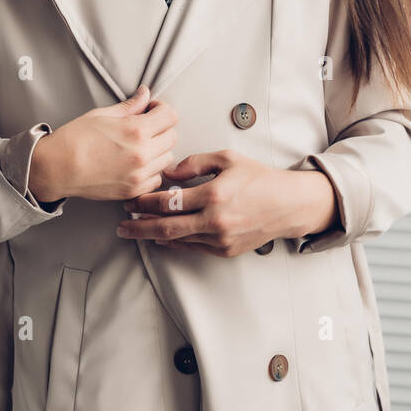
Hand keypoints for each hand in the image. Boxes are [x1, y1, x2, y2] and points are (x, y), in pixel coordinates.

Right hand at [29, 85, 177, 202]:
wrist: (57, 168)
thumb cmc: (74, 140)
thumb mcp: (102, 115)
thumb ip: (130, 106)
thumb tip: (144, 95)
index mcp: (136, 131)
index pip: (170, 116)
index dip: (162, 109)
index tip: (152, 110)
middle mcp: (142, 154)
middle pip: (172, 137)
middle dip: (161, 129)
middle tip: (146, 127)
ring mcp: (140, 174)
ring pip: (167, 158)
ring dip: (158, 150)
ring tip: (139, 146)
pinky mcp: (134, 190)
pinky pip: (157, 178)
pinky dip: (151, 171)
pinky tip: (136, 164)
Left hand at [116, 149, 339, 256]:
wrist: (288, 205)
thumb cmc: (259, 178)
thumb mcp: (227, 158)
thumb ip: (195, 163)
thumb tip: (169, 171)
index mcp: (213, 194)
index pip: (168, 201)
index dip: (145, 201)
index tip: (131, 199)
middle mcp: (215, 220)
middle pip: (165, 227)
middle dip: (139, 226)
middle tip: (121, 224)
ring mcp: (220, 239)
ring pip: (177, 240)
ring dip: (153, 236)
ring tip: (135, 230)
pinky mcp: (225, 251)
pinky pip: (192, 247)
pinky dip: (174, 242)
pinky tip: (160, 237)